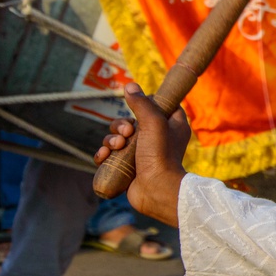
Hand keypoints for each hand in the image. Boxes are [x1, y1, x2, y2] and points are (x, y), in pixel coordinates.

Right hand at [94, 84, 189, 222]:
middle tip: (126, 132)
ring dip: (111, 139)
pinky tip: (103, 156)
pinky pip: (109, 154)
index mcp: (172, 125)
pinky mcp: (127, 166)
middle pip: (131, 121)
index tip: (140, 107)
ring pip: (117, 137)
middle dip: (121, 125)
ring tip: (117, 147)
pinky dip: (104, 153)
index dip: (147, 104)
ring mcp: (141, 152)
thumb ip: (141, 103)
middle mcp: (157, 137)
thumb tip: (130, 86)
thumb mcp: (153, 122)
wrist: (156, 189)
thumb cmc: (160, 154)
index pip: (159, 105)